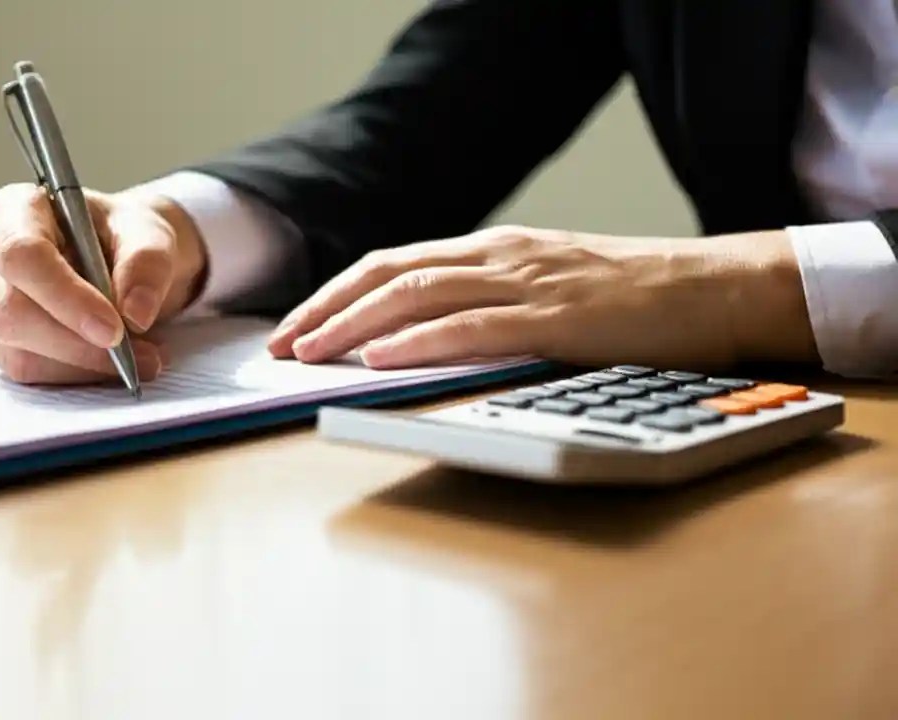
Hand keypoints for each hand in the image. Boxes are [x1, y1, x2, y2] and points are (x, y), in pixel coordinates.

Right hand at [0, 183, 206, 383]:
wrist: (123, 258)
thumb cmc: (125, 235)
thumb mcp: (150, 232)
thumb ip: (147, 263)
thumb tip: (134, 313)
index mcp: (14, 211)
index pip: (21, 255)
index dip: (64, 296)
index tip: (113, 328)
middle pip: (10, 311)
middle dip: (74, 342)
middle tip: (134, 354)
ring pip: (18, 352)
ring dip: (82, 365)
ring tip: (139, 357)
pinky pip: (31, 372)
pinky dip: (77, 375)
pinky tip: (112, 363)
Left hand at [269, 225, 816, 368]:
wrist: (713, 286)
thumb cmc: (632, 295)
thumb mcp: (545, 284)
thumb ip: (489, 299)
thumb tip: (424, 334)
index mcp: (492, 250)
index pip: (391, 264)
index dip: (336, 295)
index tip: (297, 327)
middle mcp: (498, 257)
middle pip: (387, 274)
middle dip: (326, 310)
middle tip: (283, 346)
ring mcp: (524, 284)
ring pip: (416, 295)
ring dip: (354, 325)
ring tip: (311, 352)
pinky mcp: (554, 320)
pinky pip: (472, 328)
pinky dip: (419, 341)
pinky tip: (382, 358)